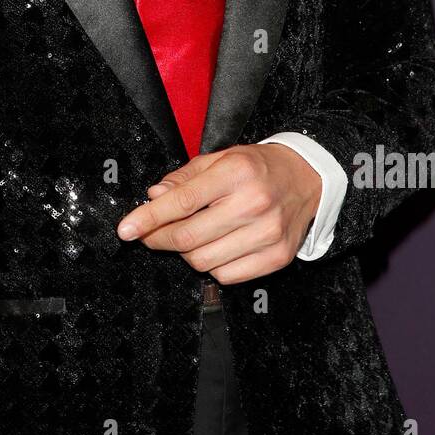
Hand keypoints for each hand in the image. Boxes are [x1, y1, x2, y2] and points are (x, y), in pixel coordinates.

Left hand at [116, 143, 322, 282]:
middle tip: (148, 235)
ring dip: (186, 253)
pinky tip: (215, 247)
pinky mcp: (278, 257)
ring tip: (189, 236)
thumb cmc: (258, 167)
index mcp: (236, 173)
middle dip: (159, 239)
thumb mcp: (220, 158)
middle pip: (189, 237)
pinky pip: (227, 276)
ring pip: (204, 261)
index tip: (126, 229)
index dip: (149, 218)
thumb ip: (184, 178)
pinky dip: (212, 266)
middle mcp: (254, 203)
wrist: (307, 178)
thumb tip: (153, 197)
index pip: (182, 201)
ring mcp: (268, 234)